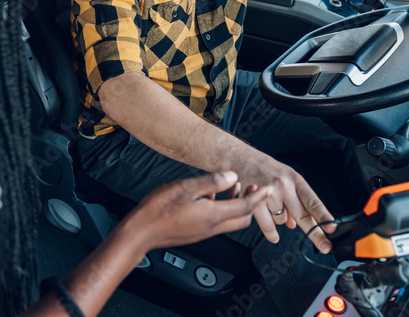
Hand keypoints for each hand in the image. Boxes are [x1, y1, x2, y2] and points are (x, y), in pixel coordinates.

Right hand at [123, 172, 271, 250]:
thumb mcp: (185, 188)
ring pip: (230, 221)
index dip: (258, 197)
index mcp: (212, 215)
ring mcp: (203, 232)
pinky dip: (223, 210)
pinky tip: (210, 196)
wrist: (140, 232)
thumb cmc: (158, 210)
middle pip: (243, 219)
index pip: (245, 207)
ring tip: (233, 186)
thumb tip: (232, 176)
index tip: (268, 188)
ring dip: (236, 206)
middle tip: (252, 186)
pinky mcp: (195, 233)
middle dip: (251, 203)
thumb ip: (211, 182)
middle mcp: (212, 227)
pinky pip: (217, 223)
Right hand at [237, 155, 335, 251]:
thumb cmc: (262, 166)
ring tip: (270, 206)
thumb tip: (295, 224)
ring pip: (282, 221)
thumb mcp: (284, 177)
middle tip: (325, 245)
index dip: (325, 217)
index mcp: (295, 179)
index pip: (313, 201)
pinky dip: (271, 232)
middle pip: (303, 215)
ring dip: (279, 220)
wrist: (238, 156)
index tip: (333, 229)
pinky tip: (273, 235)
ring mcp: (269, 193)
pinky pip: (267, 225)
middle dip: (315, 234)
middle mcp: (284, 185)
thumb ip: (293, 199)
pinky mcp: (254, 200)